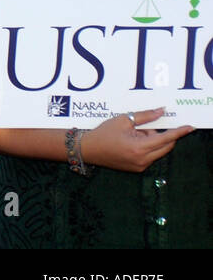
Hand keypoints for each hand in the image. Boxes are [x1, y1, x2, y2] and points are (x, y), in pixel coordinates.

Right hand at [80, 108, 194, 171]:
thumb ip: (145, 116)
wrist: (88, 149)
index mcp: (140, 147)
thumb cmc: (103, 133)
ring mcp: (141, 166)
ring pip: (158, 151)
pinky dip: (147, 148)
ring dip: (153, 141)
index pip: (166, 138)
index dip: (179, 132)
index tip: (190, 127)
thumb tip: (161, 111)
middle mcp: (143, 159)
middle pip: (166, 146)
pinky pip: (151, 156)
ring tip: (134, 134)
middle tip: (146, 127)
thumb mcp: (124, 120)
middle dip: (162, 135)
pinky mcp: (138, 168)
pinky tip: (131, 142)